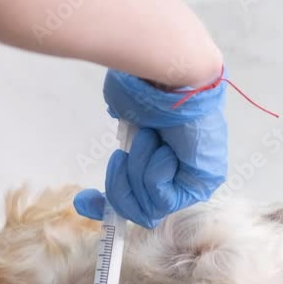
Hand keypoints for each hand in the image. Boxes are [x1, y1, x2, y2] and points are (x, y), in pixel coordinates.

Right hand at [74, 69, 227, 228]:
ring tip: (150, 137)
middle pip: (138, 210)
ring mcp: (193, 183)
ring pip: (148, 206)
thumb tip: (121, 149)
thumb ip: (126, 141)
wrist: (173, 73)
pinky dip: (153, 172)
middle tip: (122, 154)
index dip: (104, 206)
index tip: (81, 201)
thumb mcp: (129, 117)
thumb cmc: (150, 84)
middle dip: (121, 183)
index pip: (135, 201)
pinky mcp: (200, 185)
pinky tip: (163, 147)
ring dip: (139, 169)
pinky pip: (162, 200)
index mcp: (162, 160)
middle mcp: (180, 175)